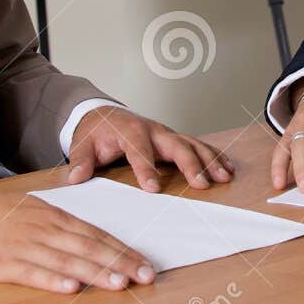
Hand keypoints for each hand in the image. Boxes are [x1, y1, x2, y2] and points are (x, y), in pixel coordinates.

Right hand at [0, 182, 154, 293]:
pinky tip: (71, 287)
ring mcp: (23, 245)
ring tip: (120, 283)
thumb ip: (59, 224)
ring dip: (95, 272)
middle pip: (89, 246)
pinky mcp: (2, 263)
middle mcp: (43, 228)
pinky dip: (52, 279)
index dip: (122, 249)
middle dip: (120, 262)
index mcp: (53, 215)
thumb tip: (91, 238)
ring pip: (66, 259)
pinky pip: (32, 272)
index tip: (145, 263)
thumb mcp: (31, 210)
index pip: (96, 233)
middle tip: (146, 276)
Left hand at [66, 106, 232, 192]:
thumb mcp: (82, 145)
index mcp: (129, 131)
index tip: (153, 188)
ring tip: (224, 176)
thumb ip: (81, 161)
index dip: (146, 168)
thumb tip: (76, 178)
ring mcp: (167, 133)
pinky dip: (214, 155)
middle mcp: (153, 130)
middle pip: (175, 144)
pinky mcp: (175, 139)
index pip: (139, 150)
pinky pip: (198, 145)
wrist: (103, 115)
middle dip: (190, 163)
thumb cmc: (95, 133)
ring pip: (192, 144)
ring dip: (209, 160)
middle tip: (202, 183)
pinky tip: (227, 168)